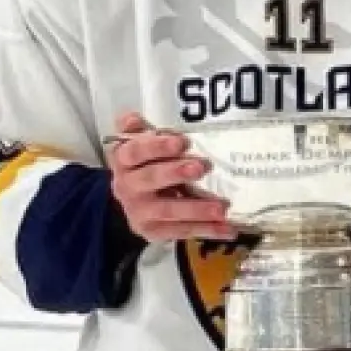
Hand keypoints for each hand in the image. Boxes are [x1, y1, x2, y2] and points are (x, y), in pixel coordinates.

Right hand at [106, 112, 234, 242]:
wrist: (135, 200)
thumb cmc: (145, 163)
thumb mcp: (141, 143)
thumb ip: (138, 129)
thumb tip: (132, 118)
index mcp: (122, 161)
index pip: (134, 152)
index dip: (157, 147)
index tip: (182, 141)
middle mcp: (126, 187)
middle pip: (150, 180)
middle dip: (176, 173)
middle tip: (202, 167)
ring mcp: (139, 213)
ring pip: (168, 210)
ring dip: (197, 209)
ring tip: (221, 207)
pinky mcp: (153, 232)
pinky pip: (181, 231)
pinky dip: (206, 230)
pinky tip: (228, 228)